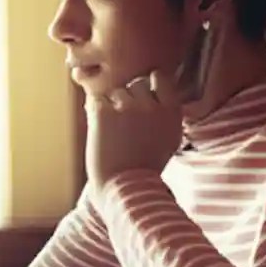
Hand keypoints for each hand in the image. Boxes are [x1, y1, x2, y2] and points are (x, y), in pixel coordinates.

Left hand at [85, 69, 183, 194]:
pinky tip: (99, 131)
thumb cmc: (145, 170)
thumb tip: (156, 94)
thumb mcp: (169, 140)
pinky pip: (95, 100)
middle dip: (128, 98)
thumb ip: (165, 114)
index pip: (160, 77)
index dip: (149, 85)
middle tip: (123, 123)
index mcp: (171, 111)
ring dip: (110, 106)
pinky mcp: (104, 112)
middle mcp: (151, 105)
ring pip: (114, 92)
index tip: (143, 98)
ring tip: (112, 132)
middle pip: (136, 84)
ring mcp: (127, 107)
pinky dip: (94, 112)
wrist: (123, 189)